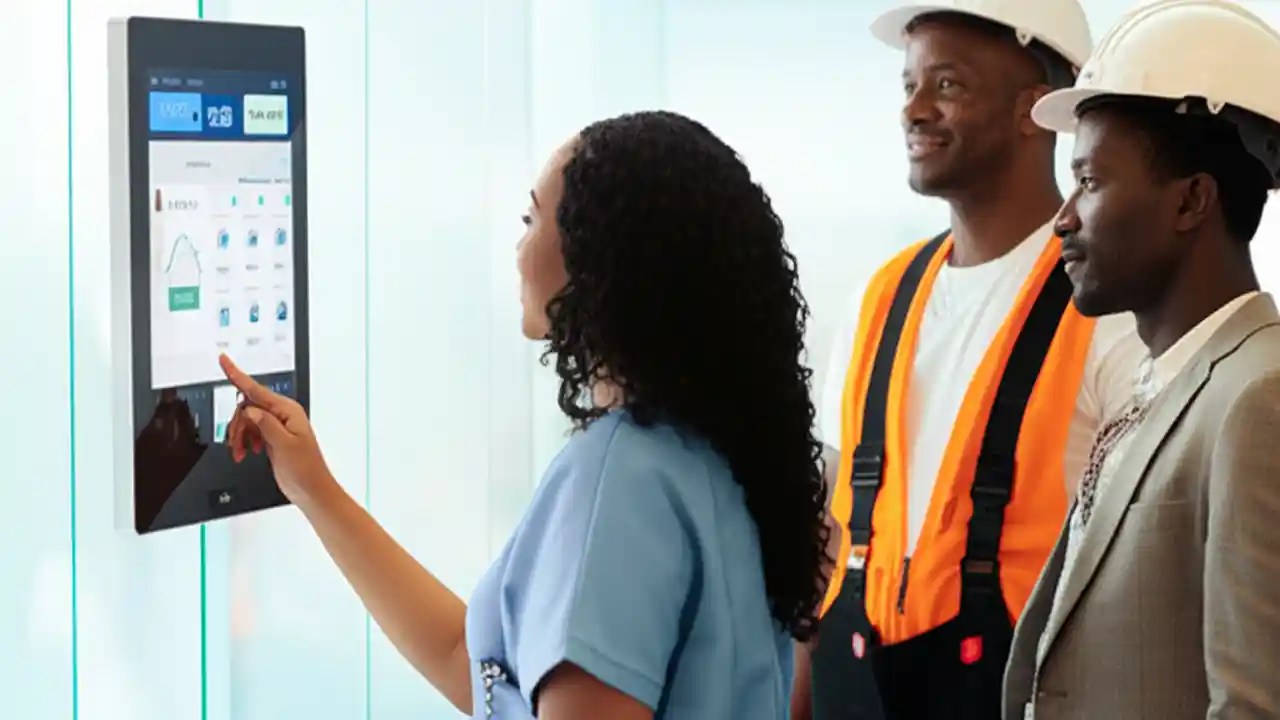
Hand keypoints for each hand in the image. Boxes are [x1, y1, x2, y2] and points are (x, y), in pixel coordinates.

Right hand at [220, 354, 332, 503]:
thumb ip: (266, 425)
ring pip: (246, 421)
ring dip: (239, 436)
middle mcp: (283, 415)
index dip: (237, 374)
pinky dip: (244, 441)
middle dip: (237, 425)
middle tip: (236, 444)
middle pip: (247, 407)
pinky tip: (246, 452)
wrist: (311, 490)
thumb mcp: (284, 445)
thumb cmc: (306, 470)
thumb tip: (251, 411)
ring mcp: (277, 426)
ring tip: (240, 452)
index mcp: (288, 411)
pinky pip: (251, 431)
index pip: (256, 389)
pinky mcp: (272, 436)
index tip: (224, 361)